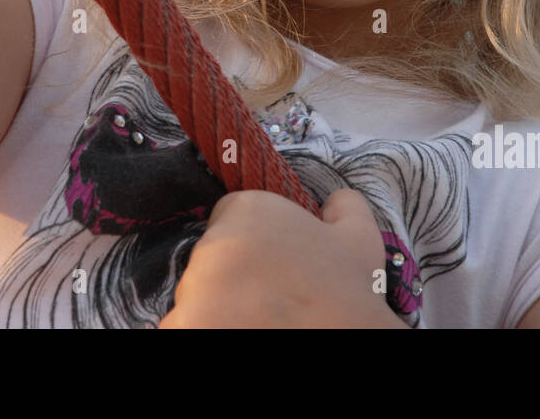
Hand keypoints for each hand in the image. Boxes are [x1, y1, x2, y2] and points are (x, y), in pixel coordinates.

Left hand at [158, 187, 407, 327]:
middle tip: (268, 299)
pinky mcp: (181, 326)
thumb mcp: (358, 239)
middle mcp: (213, 244)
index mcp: (249, 210)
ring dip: (216, 306)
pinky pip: (183, 325)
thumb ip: (342, 208)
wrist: (342, 339)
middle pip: (210, 257)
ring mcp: (194, 289)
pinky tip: (241, 331)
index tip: (270, 268)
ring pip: (195, 294)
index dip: (251, 243)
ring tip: (257, 320)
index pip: (230, 217)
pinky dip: (204, 328)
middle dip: (232, 276)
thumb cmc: (348, 294)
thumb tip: (335, 200)